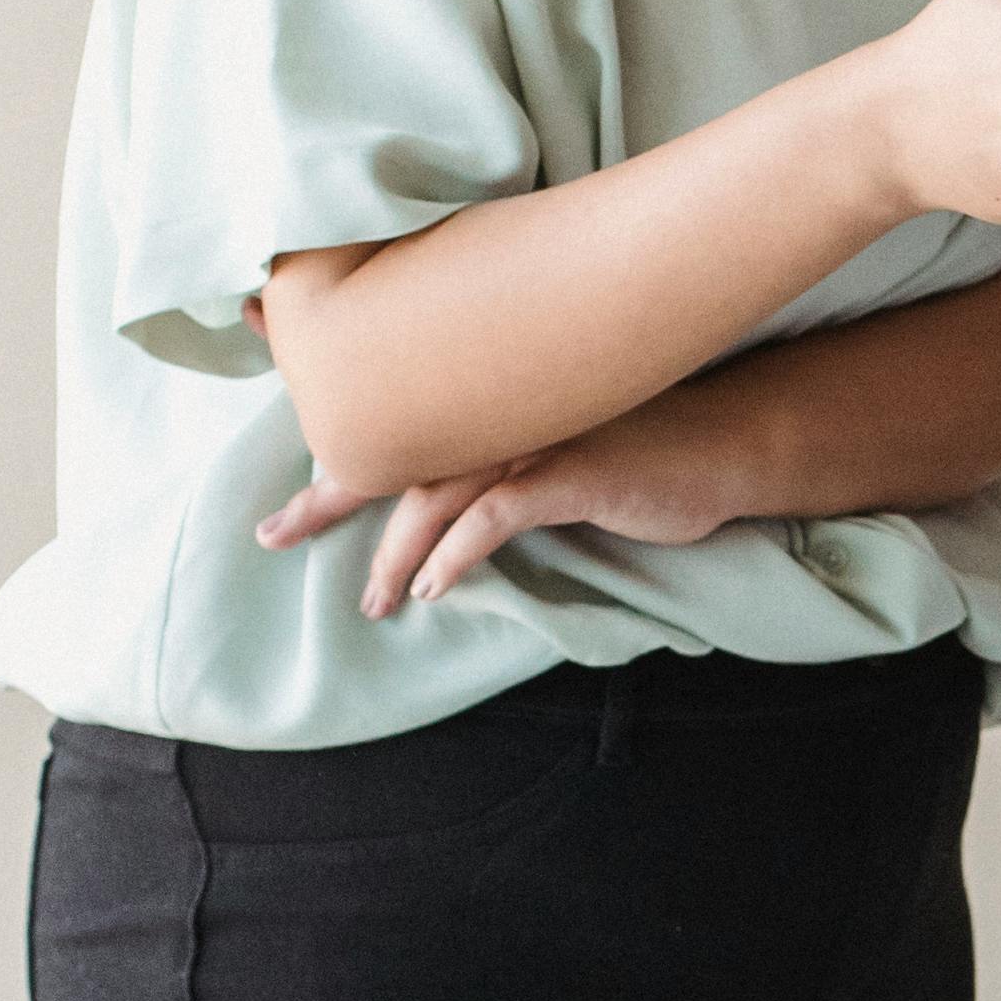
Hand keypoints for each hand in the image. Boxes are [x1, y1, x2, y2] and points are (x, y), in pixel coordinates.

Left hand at [256, 396, 753, 614]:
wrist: (726, 447)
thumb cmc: (645, 452)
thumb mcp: (559, 447)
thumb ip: (499, 461)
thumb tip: (440, 503)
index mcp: (494, 399)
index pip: (398, 418)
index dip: (335, 441)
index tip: (283, 470)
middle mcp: (505, 409)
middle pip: (397, 451)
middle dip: (329, 494)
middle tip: (274, 533)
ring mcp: (538, 436)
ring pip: (439, 492)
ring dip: (398, 552)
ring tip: (375, 601)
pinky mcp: (573, 471)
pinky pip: (496, 514)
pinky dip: (458, 552)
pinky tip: (435, 588)